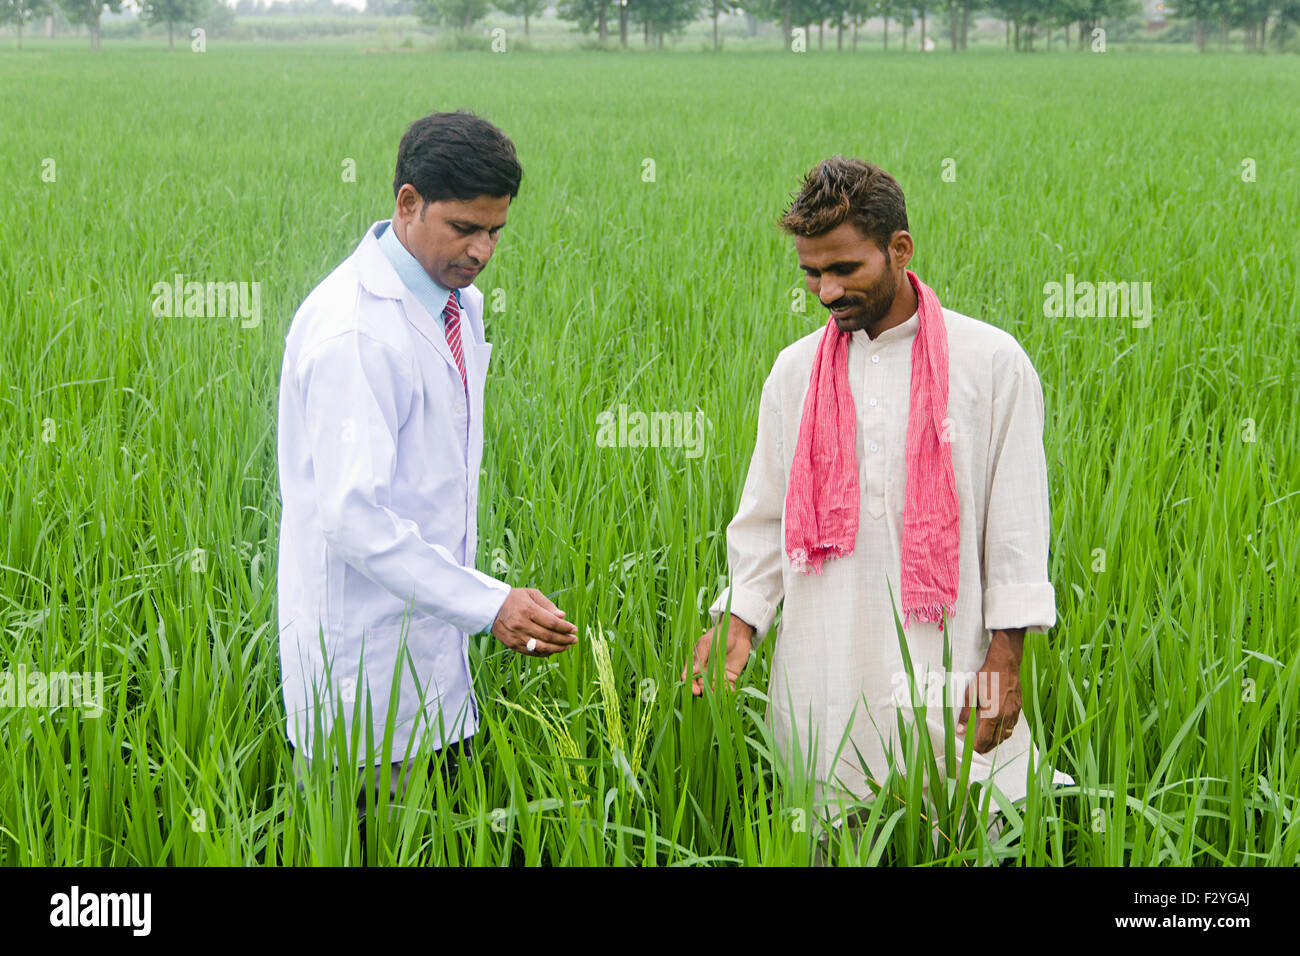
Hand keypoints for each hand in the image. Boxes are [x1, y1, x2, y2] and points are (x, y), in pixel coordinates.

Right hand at [490, 588, 577, 656]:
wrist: (491, 608)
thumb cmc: (515, 599)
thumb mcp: (531, 594)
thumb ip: (548, 605)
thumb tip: (562, 616)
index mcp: (527, 610)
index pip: (551, 622)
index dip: (565, 627)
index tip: (574, 629)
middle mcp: (521, 625)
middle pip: (548, 636)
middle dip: (564, 639)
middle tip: (574, 639)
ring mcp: (516, 637)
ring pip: (541, 647)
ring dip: (557, 649)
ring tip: (566, 646)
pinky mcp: (513, 645)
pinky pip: (532, 652)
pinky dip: (544, 653)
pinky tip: (553, 650)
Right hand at [682, 614, 754, 694]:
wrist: (737, 634)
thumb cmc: (718, 636)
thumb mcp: (706, 644)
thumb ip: (699, 657)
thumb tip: (690, 672)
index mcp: (696, 664)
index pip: (690, 677)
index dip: (691, 685)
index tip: (695, 690)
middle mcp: (705, 672)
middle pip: (701, 686)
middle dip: (703, 692)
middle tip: (706, 693)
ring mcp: (717, 676)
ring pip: (713, 689)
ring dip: (715, 693)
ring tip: (718, 692)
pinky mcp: (729, 678)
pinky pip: (726, 689)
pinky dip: (727, 691)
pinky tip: (730, 689)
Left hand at [958, 628, 1024, 753]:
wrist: (1006, 662)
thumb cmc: (986, 676)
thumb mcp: (970, 693)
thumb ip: (966, 714)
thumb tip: (960, 731)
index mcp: (993, 715)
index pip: (985, 739)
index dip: (977, 748)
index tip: (971, 752)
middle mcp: (1006, 716)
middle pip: (996, 740)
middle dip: (986, 747)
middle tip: (977, 750)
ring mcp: (1014, 712)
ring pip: (1006, 734)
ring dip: (996, 741)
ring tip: (987, 741)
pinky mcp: (1019, 707)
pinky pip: (1012, 725)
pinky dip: (1005, 731)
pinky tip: (999, 728)